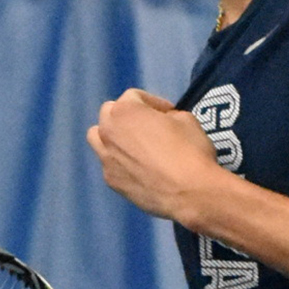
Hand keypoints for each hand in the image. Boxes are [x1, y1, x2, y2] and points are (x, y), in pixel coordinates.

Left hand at [86, 89, 224, 223]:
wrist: (190, 192)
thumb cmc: (190, 150)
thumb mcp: (186, 119)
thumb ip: (167, 116)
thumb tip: (163, 122)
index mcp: (124, 111)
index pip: (133, 96)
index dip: (154, 102)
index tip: (168, 113)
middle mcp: (108, 132)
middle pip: (109, 114)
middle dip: (128, 116)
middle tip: (149, 126)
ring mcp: (106, 159)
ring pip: (98, 139)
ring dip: (113, 137)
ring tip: (134, 146)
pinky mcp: (111, 181)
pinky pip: (110, 164)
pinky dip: (121, 162)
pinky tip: (140, 170)